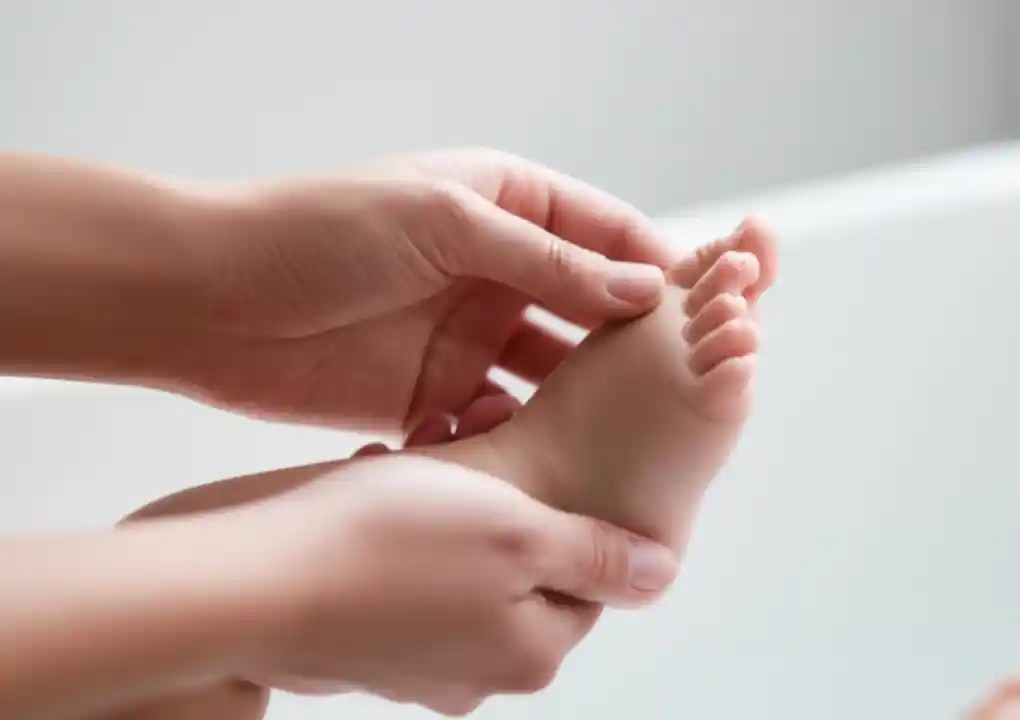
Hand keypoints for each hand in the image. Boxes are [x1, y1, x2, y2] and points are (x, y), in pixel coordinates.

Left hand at [175, 149, 676, 434]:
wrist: (207, 300)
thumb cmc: (318, 232)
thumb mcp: (446, 223)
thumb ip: (547, 259)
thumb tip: (641, 290)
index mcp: (506, 205)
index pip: (609, 236)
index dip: (661, 273)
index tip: (714, 315)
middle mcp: (498, 271)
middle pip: (593, 312)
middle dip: (637, 351)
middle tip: (685, 393)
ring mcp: (469, 336)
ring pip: (554, 376)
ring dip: (586, 406)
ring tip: (627, 442)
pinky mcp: (435, 395)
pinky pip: (500, 422)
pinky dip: (519, 441)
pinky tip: (535, 461)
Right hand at [243, 454, 676, 713]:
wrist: (251, 582)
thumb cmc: (390, 545)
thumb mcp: (518, 530)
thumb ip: (595, 555)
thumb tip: (659, 573)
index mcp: (532, 652)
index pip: (588, 580)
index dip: (567, 506)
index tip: (535, 454)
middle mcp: (479, 676)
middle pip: (521, 567)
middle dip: (501, 496)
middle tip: (473, 435)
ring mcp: (417, 670)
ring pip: (460, 562)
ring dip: (448, 501)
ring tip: (418, 452)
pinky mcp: (364, 649)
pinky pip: (405, 577)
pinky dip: (399, 527)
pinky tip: (375, 484)